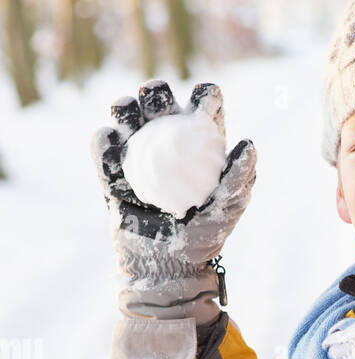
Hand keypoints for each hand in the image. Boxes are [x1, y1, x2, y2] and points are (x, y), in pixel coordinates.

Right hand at [91, 78, 256, 312]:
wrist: (166, 267)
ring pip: (127, 116)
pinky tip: (111, 141)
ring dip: (125, 106)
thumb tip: (248, 144)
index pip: (203, 108)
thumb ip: (240, 178)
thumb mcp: (227, 210)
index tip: (202, 105)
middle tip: (155, 101)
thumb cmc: (203, 239)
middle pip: (159, 102)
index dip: (204, 96)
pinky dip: (103, 140)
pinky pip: (102, 149)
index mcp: (200, 145)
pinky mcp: (112, 174)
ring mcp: (138, 156)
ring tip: (127, 112)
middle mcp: (168, 143)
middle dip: (156, 91)